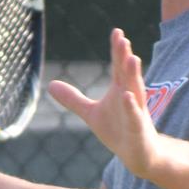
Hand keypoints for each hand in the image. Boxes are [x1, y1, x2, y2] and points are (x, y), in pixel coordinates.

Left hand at [47, 28, 162, 178]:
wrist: (137, 156)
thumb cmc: (118, 131)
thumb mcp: (91, 113)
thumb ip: (74, 99)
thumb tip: (51, 85)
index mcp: (120, 90)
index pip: (119, 67)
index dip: (117, 50)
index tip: (117, 32)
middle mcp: (131, 97)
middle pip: (127, 74)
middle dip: (125, 57)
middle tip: (123, 39)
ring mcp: (136, 113)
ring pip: (135, 91)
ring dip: (134, 75)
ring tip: (133, 58)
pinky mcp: (138, 130)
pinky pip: (135, 117)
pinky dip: (131, 107)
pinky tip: (126, 97)